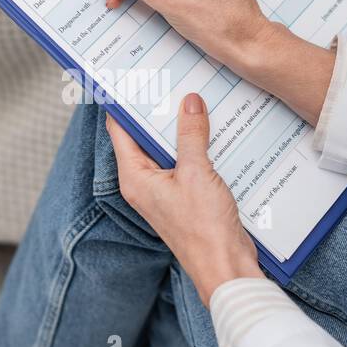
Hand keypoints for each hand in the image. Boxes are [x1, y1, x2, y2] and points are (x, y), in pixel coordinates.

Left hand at [106, 93, 263, 302]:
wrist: (226, 269)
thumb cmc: (203, 230)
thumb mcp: (197, 173)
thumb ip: (191, 135)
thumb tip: (189, 102)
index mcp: (136, 178)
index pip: (120, 130)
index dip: (124, 103)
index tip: (132, 77)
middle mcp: (145, 184)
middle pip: (146, 137)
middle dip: (160, 111)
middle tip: (172, 80)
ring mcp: (166, 191)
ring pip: (171, 149)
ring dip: (184, 129)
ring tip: (197, 98)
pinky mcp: (187, 198)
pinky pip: (189, 164)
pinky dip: (199, 147)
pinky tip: (217, 131)